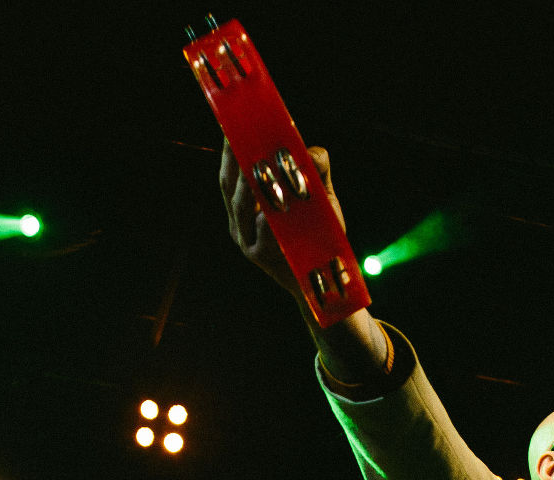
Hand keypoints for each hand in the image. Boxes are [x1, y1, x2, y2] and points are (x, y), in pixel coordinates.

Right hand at [220, 140, 342, 295]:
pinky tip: (270, 207)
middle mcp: (239, 224)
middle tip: (247, 136)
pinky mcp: (261, 259)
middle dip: (237, 160)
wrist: (323, 280)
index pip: (230, 173)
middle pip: (230, 187)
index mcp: (244, 207)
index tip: (234, 124)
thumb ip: (316, 172)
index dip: (230, 149)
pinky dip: (265, 219)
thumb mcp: (319, 200)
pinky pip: (261, 235)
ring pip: (243, 208)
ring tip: (260, 165)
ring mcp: (247, 242)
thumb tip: (312, 150)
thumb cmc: (318, 236)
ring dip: (251, 185)